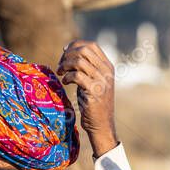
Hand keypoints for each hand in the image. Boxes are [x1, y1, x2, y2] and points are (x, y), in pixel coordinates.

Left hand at [56, 40, 117, 157]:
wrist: (101, 124)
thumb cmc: (94, 103)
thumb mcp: (94, 81)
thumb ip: (87, 67)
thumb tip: (69, 51)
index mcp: (108, 66)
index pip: (91, 45)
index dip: (75, 45)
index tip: (64, 53)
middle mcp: (107, 71)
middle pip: (84, 50)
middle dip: (68, 55)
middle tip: (60, 66)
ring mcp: (102, 81)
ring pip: (79, 61)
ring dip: (65, 65)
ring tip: (60, 73)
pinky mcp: (94, 91)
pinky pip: (77, 76)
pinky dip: (67, 77)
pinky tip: (65, 83)